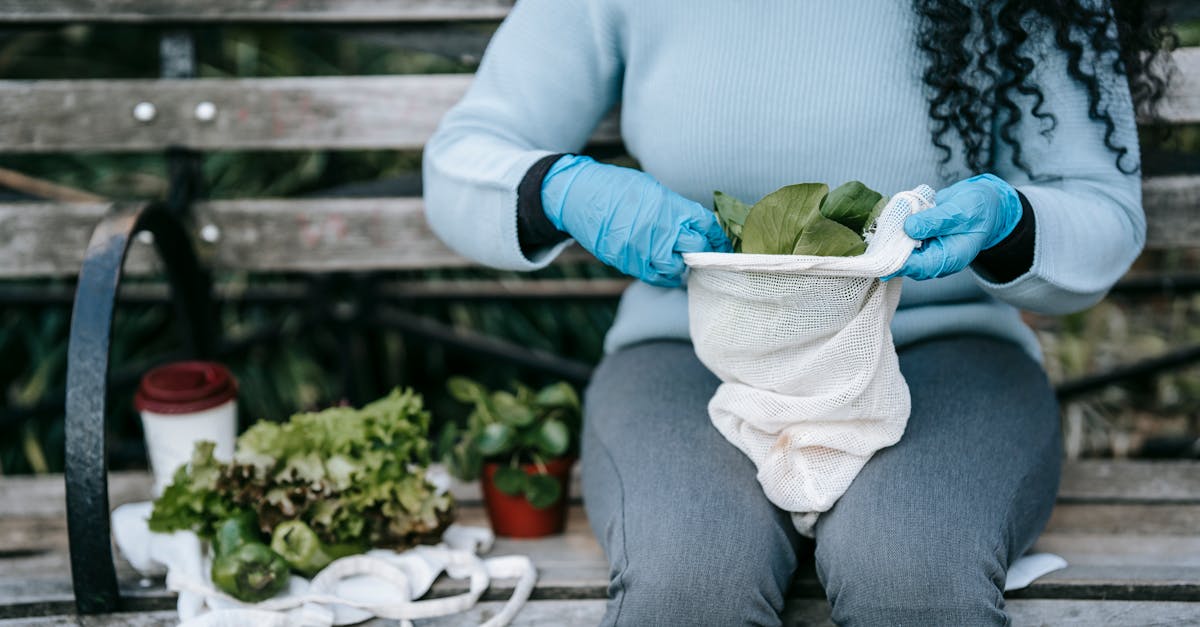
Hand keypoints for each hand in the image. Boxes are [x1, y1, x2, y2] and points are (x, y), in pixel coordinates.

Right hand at [542, 155, 731, 286]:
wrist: (581, 197)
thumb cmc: (618, 188)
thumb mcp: (654, 191)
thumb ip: (676, 210)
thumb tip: (695, 226)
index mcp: (671, 208)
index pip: (707, 227)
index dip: (717, 238)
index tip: (720, 243)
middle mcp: (661, 230)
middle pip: (696, 250)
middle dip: (703, 253)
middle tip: (705, 255)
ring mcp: (644, 249)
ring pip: (677, 269)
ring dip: (683, 268)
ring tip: (683, 263)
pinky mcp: (629, 262)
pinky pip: (654, 276)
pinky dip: (664, 275)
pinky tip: (666, 269)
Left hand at [885, 173, 1022, 280]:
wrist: (984, 202)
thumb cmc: (978, 208)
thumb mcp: (959, 211)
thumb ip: (935, 221)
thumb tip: (909, 228)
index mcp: (951, 259)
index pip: (920, 267)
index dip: (899, 261)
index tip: (883, 250)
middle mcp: (936, 259)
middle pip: (906, 263)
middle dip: (890, 249)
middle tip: (881, 230)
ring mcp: (927, 250)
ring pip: (900, 252)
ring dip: (891, 238)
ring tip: (888, 220)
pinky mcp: (920, 241)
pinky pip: (902, 240)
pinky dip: (896, 230)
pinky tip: (893, 217)